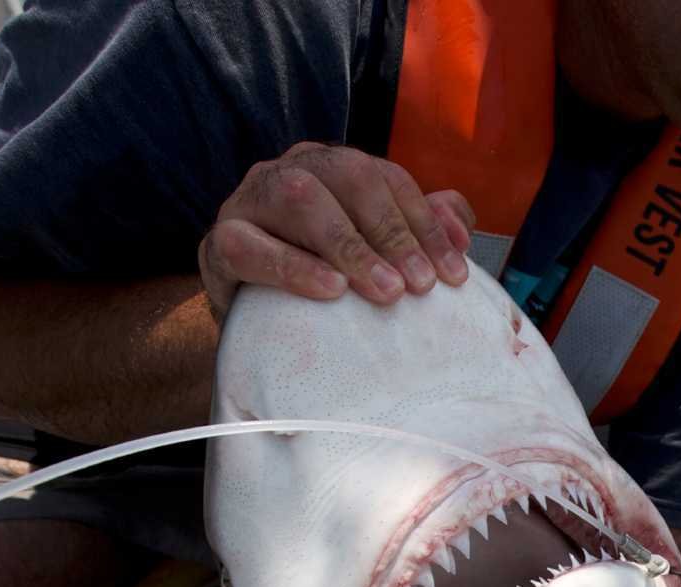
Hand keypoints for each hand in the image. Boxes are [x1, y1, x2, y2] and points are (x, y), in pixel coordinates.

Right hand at [199, 143, 475, 322]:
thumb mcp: (379, 257)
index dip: (425, 223)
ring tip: (386, 291)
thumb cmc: (327, 282)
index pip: (386, 178)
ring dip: (349, 244)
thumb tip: (460, 227)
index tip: (454, 275)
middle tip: (420, 285)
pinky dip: (292, 267)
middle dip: (392, 231)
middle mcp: (291, 170)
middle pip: (348, 175)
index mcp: (332, 167)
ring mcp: (250, 200)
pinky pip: (249, 245)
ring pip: (299, 197)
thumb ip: (421, 231)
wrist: (257, 324)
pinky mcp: (220, 242)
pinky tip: (331, 290)